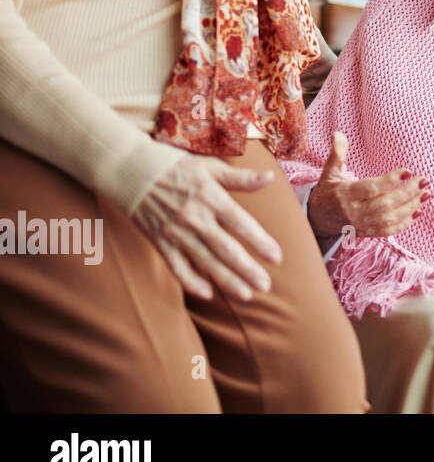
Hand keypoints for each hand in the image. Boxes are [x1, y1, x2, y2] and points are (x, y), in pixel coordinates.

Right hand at [132, 153, 284, 301]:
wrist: (128, 170)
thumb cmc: (174, 166)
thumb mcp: (209, 166)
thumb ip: (240, 177)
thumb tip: (270, 178)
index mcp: (210, 197)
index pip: (240, 223)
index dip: (259, 241)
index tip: (276, 257)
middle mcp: (195, 218)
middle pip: (225, 248)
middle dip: (246, 269)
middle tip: (266, 286)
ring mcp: (176, 232)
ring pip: (204, 261)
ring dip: (226, 280)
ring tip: (246, 295)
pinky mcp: (159, 242)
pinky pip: (176, 266)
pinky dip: (190, 281)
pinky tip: (207, 294)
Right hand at [306, 131, 428, 238]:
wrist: (316, 220)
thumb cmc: (327, 192)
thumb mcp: (329, 172)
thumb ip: (337, 153)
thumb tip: (337, 133)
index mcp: (346, 194)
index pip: (371, 188)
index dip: (390, 180)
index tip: (407, 171)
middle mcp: (355, 211)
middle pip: (385, 204)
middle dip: (407, 192)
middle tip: (424, 180)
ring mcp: (362, 224)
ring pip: (390, 218)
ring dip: (411, 206)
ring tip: (426, 194)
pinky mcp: (368, 232)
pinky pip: (389, 230)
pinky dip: (406, 222)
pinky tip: (419, 210)